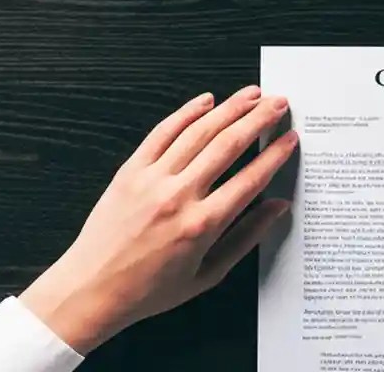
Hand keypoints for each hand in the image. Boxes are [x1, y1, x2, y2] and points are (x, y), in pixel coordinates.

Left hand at [20, 86, 296, 353]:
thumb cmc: (149, 289)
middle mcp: (178, 196)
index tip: (291, 138)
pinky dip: (186, 112)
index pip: (250, 179)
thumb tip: (278, 208)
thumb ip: (246, 237)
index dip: (275, 155)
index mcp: (201, 225)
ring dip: (229, 108)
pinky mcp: (131, 170)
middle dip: (259, 120)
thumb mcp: (208, 274)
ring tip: (252, 94)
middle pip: (228, 145)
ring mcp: (152, 178)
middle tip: (279, 103)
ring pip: (198, 132)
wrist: (92, 287)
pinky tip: (206, 100)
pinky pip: (162, 132)